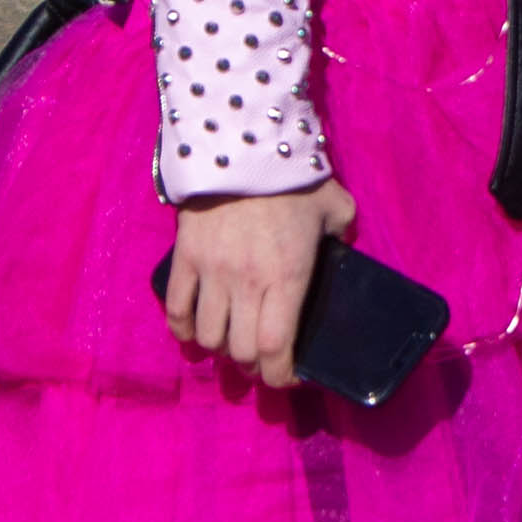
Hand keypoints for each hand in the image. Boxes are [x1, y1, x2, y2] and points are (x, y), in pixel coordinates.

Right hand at [163, 180, 357, 389]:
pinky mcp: (184, 257)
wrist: (240, 144)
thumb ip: (343, 235)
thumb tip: (345, 249)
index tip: (290, 377)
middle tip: (262, 361)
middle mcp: (246, 282)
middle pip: (241, 351)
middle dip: (253, 366)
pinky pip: (176, 308)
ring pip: (207, 336)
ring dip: (220, 349)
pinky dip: (183, 329)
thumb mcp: (335, 208)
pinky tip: (194, 332)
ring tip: (231, 343)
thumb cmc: (294, 180)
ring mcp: (211, 271)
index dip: (281, 376)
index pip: (276, 348)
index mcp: (287, 277)